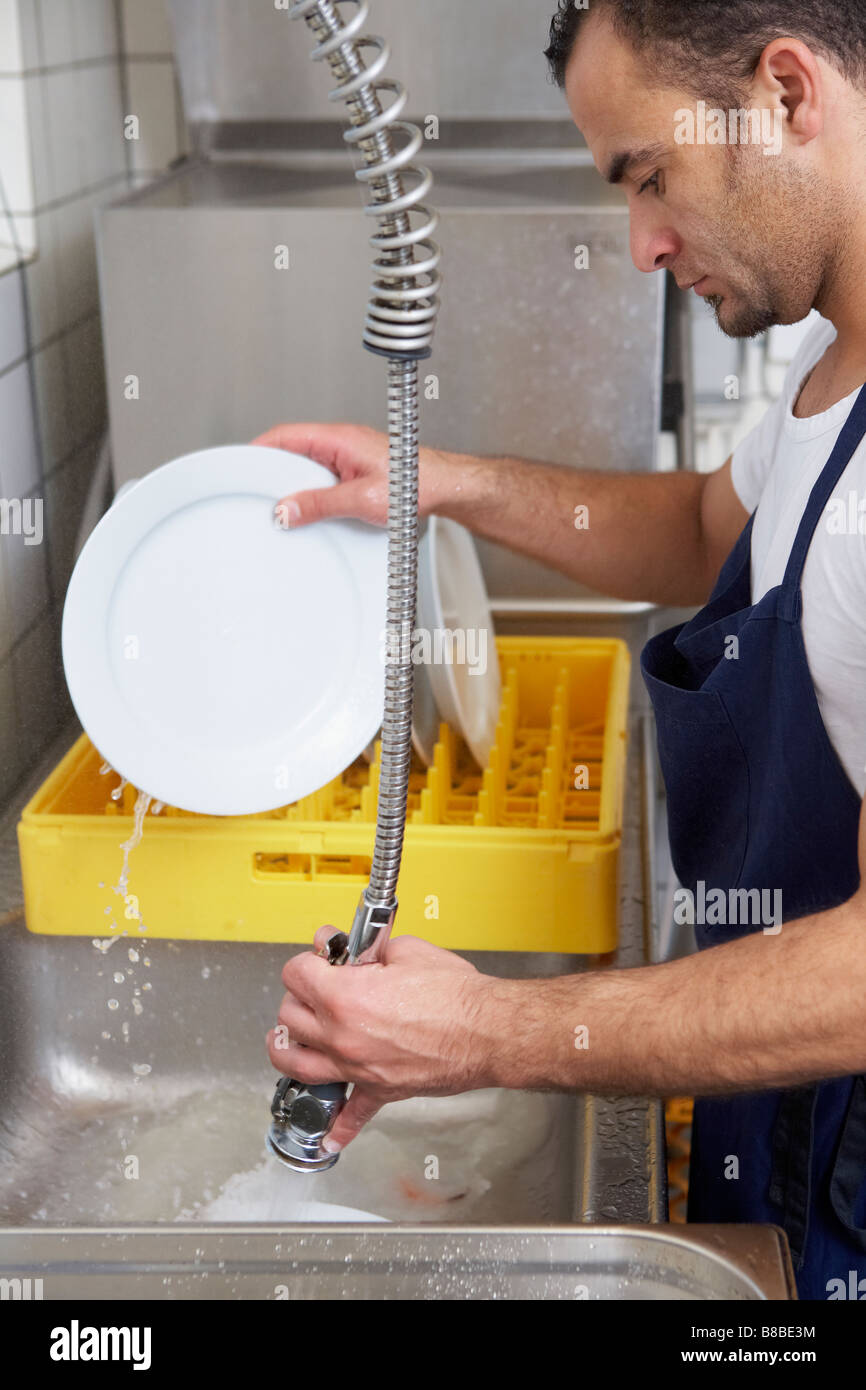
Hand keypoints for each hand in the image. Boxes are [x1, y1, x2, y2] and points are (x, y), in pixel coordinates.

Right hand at [252, 421, 458, 528]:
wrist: (445, 489)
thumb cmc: (417, 485)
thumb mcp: (362, 500)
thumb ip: (320, 504)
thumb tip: (285, 509)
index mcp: (338, 439)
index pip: (285, 435)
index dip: (259, 450)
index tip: (240, 466)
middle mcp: (341, 444)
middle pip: (293, 451)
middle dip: (273, 472)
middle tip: (257, 494)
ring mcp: (348, 458)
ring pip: (308, 467)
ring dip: (294, 485)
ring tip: (283, 506)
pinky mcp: (355, 473)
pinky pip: (323, 479)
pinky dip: (311, 492)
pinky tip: (311, 511)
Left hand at [266, 927, 505, 1151]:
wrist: (488, 1031)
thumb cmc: (455, 995)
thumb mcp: (408, 951)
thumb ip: (370, 950)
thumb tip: (354, 948)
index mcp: (344, 996)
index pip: (296, 973)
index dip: (308, 959)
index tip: (321, 958)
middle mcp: (341, 1036)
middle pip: (288, 1017)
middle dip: (298, 996)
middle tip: (315, 989)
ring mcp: (356, 1068)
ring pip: (296, 1065)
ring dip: (287, 1049)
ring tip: (290, 1040)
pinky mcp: (379, 1091)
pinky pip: (351, 1116)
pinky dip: (337, 1128)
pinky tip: (328, 1136)